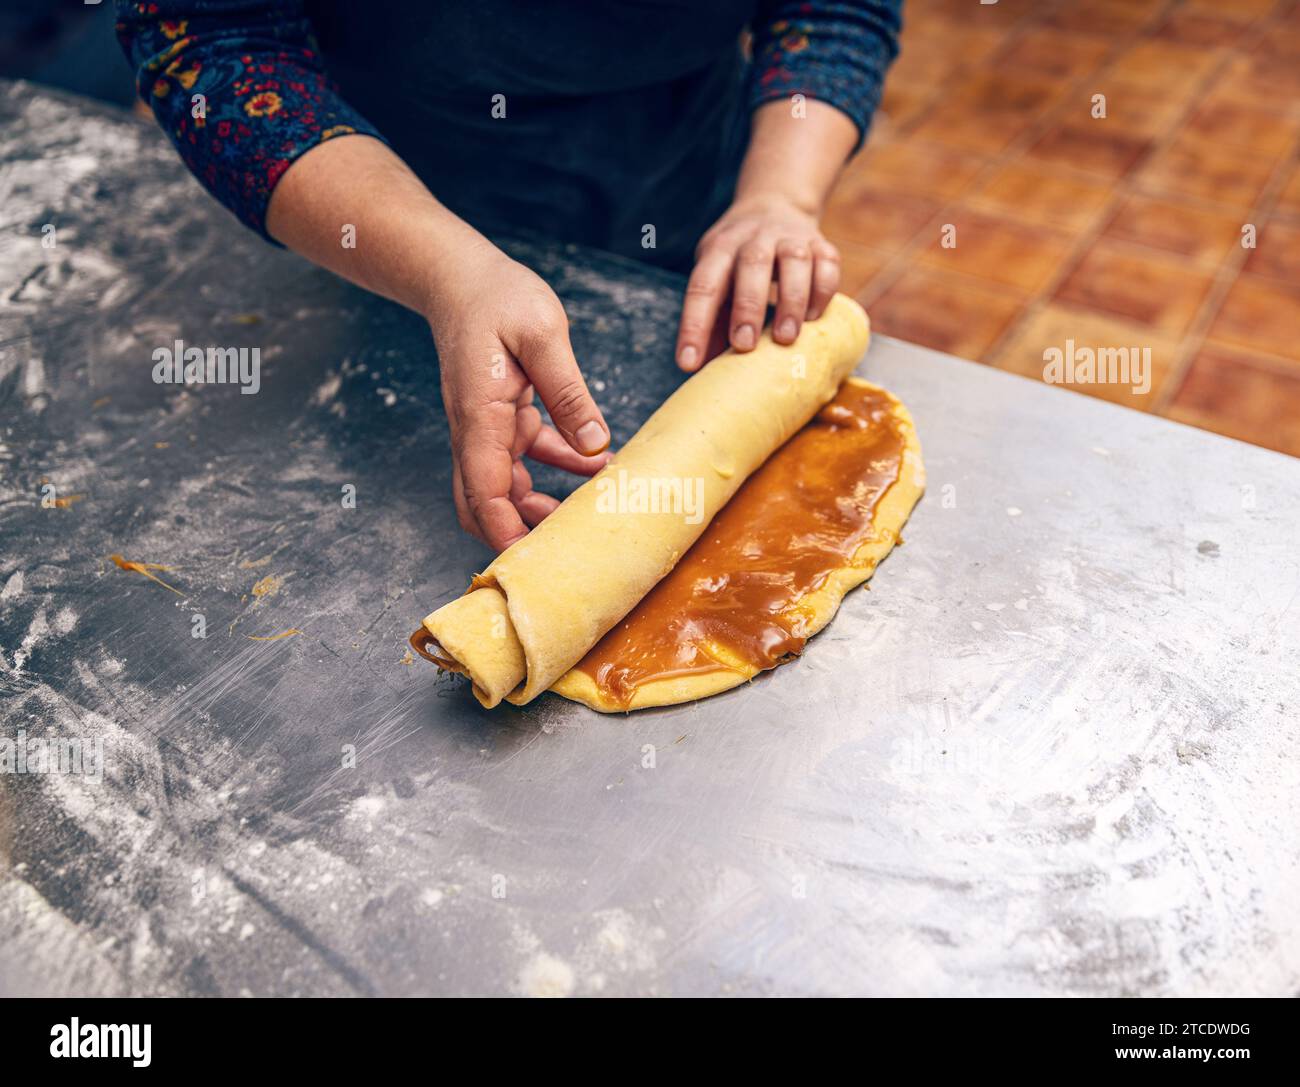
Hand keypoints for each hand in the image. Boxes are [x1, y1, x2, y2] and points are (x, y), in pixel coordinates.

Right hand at [428, 243, 610, 550]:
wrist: (462, 277)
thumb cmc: (497, 298)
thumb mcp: (544, 335)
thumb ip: (569, 393)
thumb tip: (595, 445)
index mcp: (480, 418)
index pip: (484, 493)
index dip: (504, 534)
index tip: (529, 564)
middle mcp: (477, 431)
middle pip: (484, 505)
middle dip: (518, 533)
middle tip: (564, 548)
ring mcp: (487, 427)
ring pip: (505, 487)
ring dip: (541, 505)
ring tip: (587, 512)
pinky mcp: (502, 417)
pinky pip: (525, 457)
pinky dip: (557, 467)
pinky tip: (594, 464)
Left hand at [675, 193, 840, 371]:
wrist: (775, 205)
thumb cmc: (738, 262)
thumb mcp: (718, 280)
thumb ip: (713, 321)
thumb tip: (703, 372)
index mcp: (719, 250)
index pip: (702, 286)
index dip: (693, 326)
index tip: (688, 363)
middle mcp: (754, 238)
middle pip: (751, 266)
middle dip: (747, 308)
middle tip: (744, 345)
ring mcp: (790, 238)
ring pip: (794, 262)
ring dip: (790, 302)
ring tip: (785, 338)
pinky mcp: (821, 244)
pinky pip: (827, 264)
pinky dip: (822, 292)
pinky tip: (814, 318)